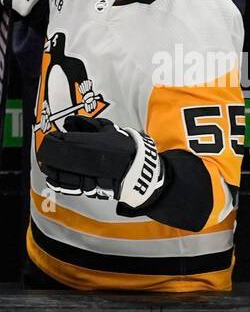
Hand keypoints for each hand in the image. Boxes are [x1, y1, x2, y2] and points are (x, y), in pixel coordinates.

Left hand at [36, 115, 165, 209]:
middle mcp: (90, 161)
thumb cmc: (125, 147)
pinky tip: (54, 181)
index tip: (52, 138)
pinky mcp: (94, 189)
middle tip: (45, 154)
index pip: (66, 141)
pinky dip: (62, 185)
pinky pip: (74, 187)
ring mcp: (92, 176)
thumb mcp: (109, 130)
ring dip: (54, 172)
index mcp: (93, 144)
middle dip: (51, 157)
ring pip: (66, 175)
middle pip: (62, 159)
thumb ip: (89, 124)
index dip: (55, 139)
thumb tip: (70, 122)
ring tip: (47, 169)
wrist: (142, 169)